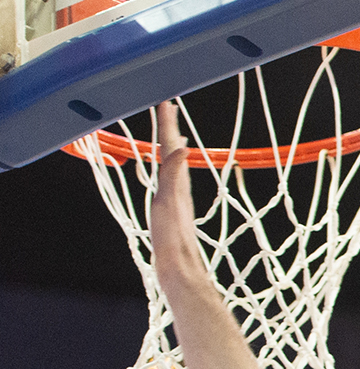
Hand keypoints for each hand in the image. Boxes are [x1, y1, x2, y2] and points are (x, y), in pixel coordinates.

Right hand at [147, 102, 203, 280]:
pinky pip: (171, 181)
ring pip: (174, 164)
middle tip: (169, 107)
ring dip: (172, 145)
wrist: (178, 267)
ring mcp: (176, 198)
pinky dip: (171, 167)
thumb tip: (184, 148)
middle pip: (173, 150)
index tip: (166, 102)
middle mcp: (178, 187)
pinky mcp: (173, 210)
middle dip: (170, 128)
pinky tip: (174, 169)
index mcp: (176, 183)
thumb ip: (174, 175)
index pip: (171, 146)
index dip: (167, 124)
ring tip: (174, 131)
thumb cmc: (173, 239)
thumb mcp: (169, 203)